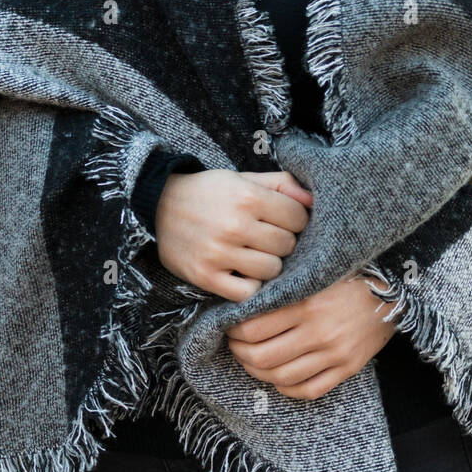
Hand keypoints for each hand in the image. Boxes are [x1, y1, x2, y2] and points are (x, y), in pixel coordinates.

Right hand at [155, 168, 312, 301]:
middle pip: (286, 245)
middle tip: (268, 238)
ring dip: (268, 265)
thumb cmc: (208, 192)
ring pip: (271, 271)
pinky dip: (250, 286)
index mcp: (247, 196)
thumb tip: (314, 201)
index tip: (283, 220)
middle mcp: (235, 225)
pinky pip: (247, 293)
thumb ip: (281, 184)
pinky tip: (243, 273)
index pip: (298, 217)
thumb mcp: (243, 178)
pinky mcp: (205, 276)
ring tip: (256, 255)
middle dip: (283, 242)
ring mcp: (219, 253)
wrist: (158, 207)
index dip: (296, 220)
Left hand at [225, 272, 395, 400]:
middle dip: (240, 353)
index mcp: (307, 303)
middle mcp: (319, 332)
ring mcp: (334, 354)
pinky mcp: (348, 368)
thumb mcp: (315, 271)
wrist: (393, 291)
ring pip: (282, 377)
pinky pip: (309, 390)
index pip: (254, 327)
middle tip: (235, 345)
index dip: (234, 330)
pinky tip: (279, 377)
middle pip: (263, 357)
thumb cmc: (348, 274)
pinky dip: (287, 388)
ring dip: (258, 373)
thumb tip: (245, 297)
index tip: (230, 325)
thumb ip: (284, 284)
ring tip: (252, 361)